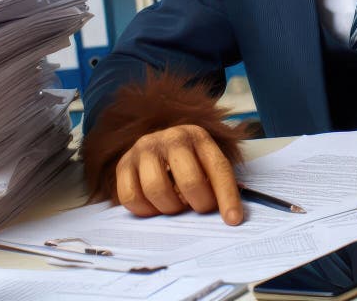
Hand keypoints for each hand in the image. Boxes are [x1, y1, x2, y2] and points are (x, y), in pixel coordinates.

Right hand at [116, 125, 242, 224]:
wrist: (155, 147)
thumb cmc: (188, 162)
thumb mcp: (206, 164)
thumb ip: (217, 185)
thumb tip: (230, 217)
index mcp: (198, 136)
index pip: (218, 168)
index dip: (227, 196)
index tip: (233, 220)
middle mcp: (172, 138)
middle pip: (189, 180)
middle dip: (199, 203)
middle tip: (199, 209)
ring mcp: (145, 148)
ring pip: (157, 189)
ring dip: (170, 208)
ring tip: (176, 205)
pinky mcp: (123, 163)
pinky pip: (131, 197)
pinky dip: (145, 210)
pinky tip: (154, 206)